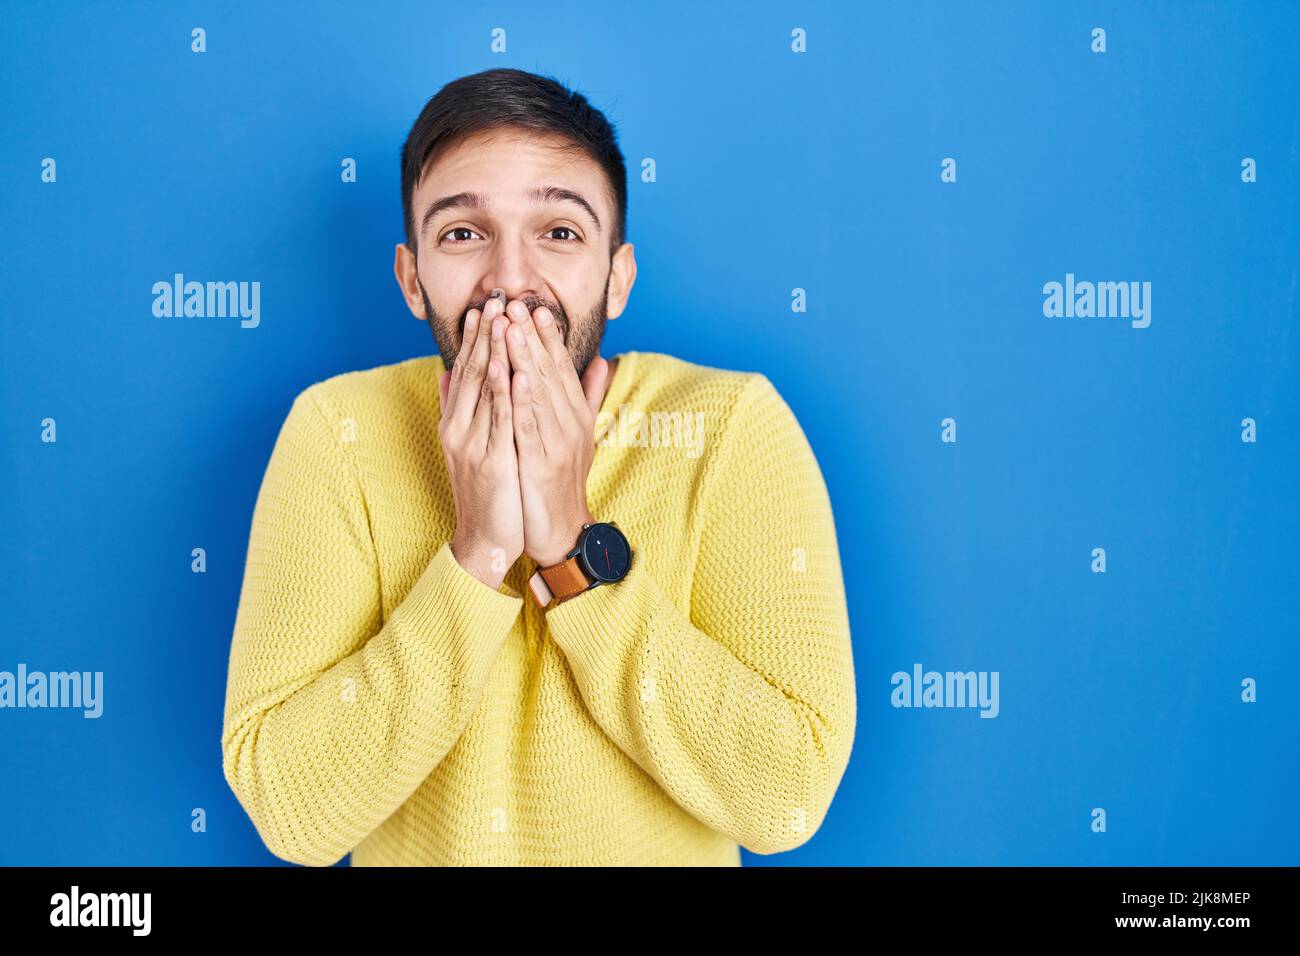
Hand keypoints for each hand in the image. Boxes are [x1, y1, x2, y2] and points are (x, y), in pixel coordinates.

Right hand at [437, 295, 522, 589]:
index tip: (485, 306)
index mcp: (457, 422)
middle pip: (472, 372)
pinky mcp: (490, 461)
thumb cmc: (486, 491)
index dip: (476, 338)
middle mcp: (459, 428)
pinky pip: (498, 420)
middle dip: (484, 335)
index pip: (466, 371)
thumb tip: (446, 375)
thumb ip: (458, 409)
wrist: (485, 539)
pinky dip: (502, 391)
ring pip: (483, 390)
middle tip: (493, 298)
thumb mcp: (470, 445)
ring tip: (501, 319)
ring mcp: (473, 444)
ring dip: (492, 351)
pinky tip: (508, 366)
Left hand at [500, 298, 609, 566]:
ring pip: (540, 393)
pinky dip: (524, 401)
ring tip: (513, 327)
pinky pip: (531, 427)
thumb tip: (602, 361)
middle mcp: (570, 424)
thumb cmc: (563, 481)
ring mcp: (558, 443)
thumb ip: (587, 397)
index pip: (561, 368)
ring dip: (526, 358)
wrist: (561, 530)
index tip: (534, 306)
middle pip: (550, 373)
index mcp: (575, 415)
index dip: (548, 336)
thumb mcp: (578, 435)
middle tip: (517, 302)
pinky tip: (516, 376)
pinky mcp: (543, 463)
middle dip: (533, 336)